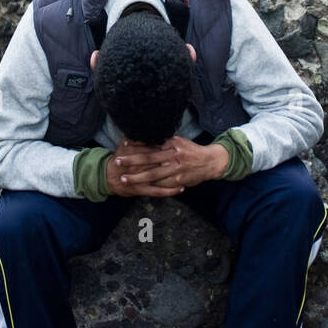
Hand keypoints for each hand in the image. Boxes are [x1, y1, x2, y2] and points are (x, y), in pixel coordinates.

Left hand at [108, 136, 228, 196]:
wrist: (210, 162)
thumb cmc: (191, 150)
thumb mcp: (178, 141)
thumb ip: (163, 141)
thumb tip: (146, 138)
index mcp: (172, 143)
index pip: (151, 144)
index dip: (136, 146)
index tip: (123, 146)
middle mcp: (173, 156)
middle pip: (148, 159)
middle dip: (131, 161)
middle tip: (117, 162)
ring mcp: (176, 169)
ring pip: (153, 175)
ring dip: (137, 177)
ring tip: (124, 179)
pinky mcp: (179, 181)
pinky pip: (162, 185)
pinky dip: (150, 187)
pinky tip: (139, 189)